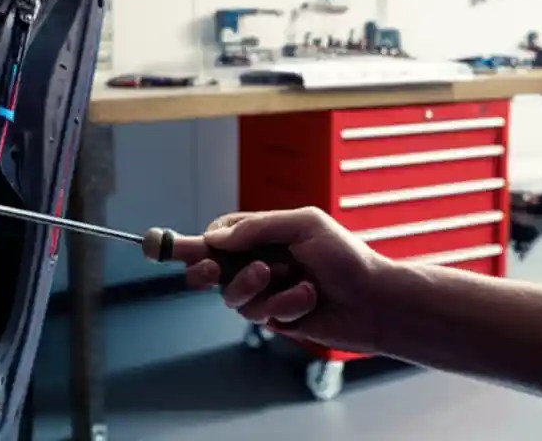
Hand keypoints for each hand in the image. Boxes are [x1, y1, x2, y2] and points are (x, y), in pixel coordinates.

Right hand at [176, 208, 390, 352]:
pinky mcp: (277, 317)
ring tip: (284, 278)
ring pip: (232, 296)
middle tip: (210, 271)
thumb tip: (215, 237)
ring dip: (255, 287)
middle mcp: (260, 261)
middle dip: (206, 270)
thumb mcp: (304, 225)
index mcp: (264, 235)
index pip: (218, 235)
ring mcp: (267, 291)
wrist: (376, 300)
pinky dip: (285, 305)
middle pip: (212, 268)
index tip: (166, 246)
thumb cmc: (346, 257)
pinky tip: (308, 299)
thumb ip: (258, 227)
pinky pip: (261, 313)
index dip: (195, 242)